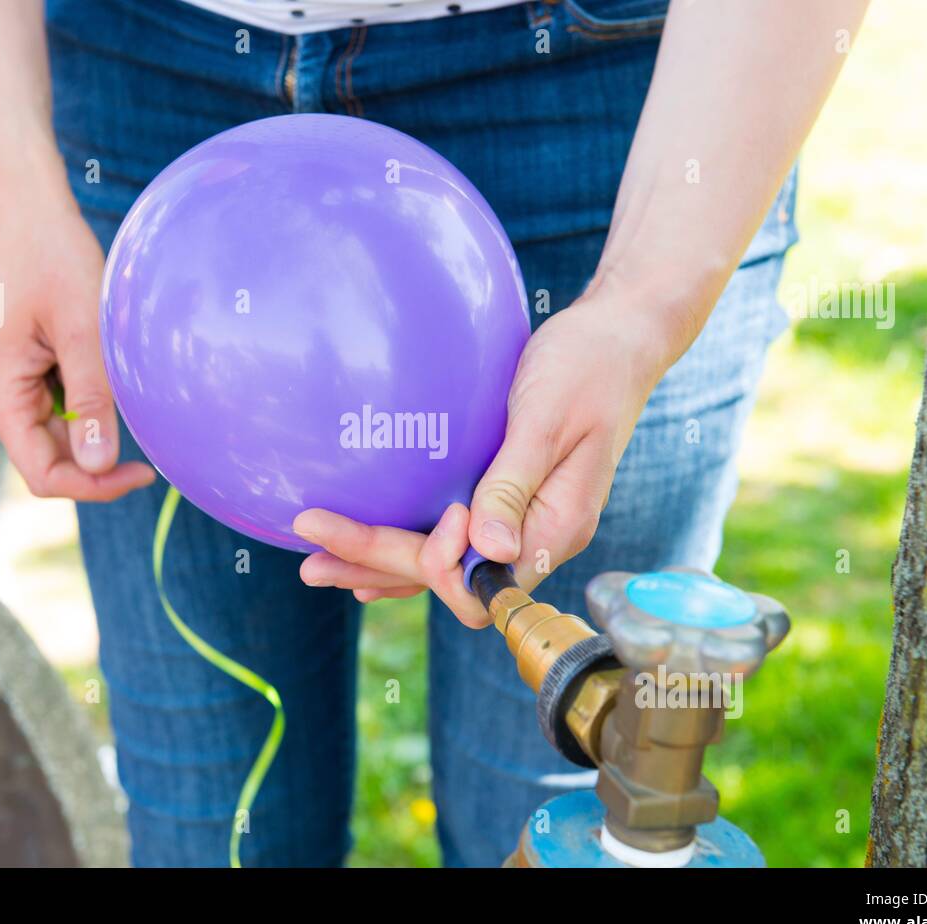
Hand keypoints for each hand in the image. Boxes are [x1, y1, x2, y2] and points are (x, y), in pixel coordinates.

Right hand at [0, 188, 154, 500]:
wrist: (23, 207)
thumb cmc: (50, 256)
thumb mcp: (83, 330)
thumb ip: (90, 400)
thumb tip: (99, 464)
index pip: (42, 473)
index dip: (93, 485)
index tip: (141, 471)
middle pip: (48, 456)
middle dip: (98, 454)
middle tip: (149, 435)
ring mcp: (1, 381)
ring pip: (53, 431)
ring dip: (93, 421)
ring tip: (121, 381)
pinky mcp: (16, 366)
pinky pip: (52, 402)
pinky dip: (85, 397)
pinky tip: (103, 366)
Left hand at [295, 284, 675, 626]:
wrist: (615, 338)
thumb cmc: (586, 366)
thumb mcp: (548, 420)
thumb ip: (514, 486)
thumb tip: (486, 554)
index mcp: (556, 528)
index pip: (483, 582)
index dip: (443, 562)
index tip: (440, 516)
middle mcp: (534, 539)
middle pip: (447, 578)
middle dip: (379, 562)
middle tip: (310, 549)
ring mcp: (516, 524)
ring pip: (441, 565)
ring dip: (378, 564)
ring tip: (315, 562)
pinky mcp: (501, 501)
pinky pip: (448, 539)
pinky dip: (402, 547)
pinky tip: (361, 552)